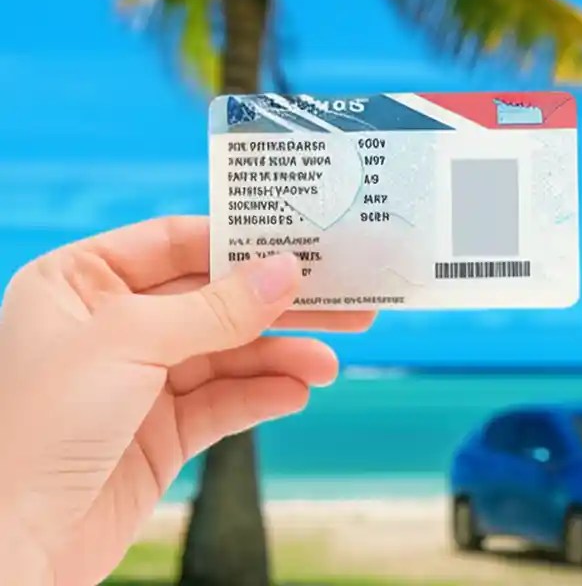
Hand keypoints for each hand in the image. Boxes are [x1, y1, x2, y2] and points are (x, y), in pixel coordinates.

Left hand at [0, 216, 374, 584]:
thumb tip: (286, 271)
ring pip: (228, 353)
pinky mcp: (161, 432)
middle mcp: (108, 325)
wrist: (12, 542)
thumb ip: (216, 307)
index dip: (241, 244)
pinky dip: (264, 394)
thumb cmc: (35, 428)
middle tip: (345, 299)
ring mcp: (137, 380)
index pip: (176, 242)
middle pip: (214, 298)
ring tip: (325, 364)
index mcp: (78, 282)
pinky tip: (297, 392)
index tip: (305, 245)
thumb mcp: (129, 344)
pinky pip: (225, 401)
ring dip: (280, 356)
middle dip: (278, 303)